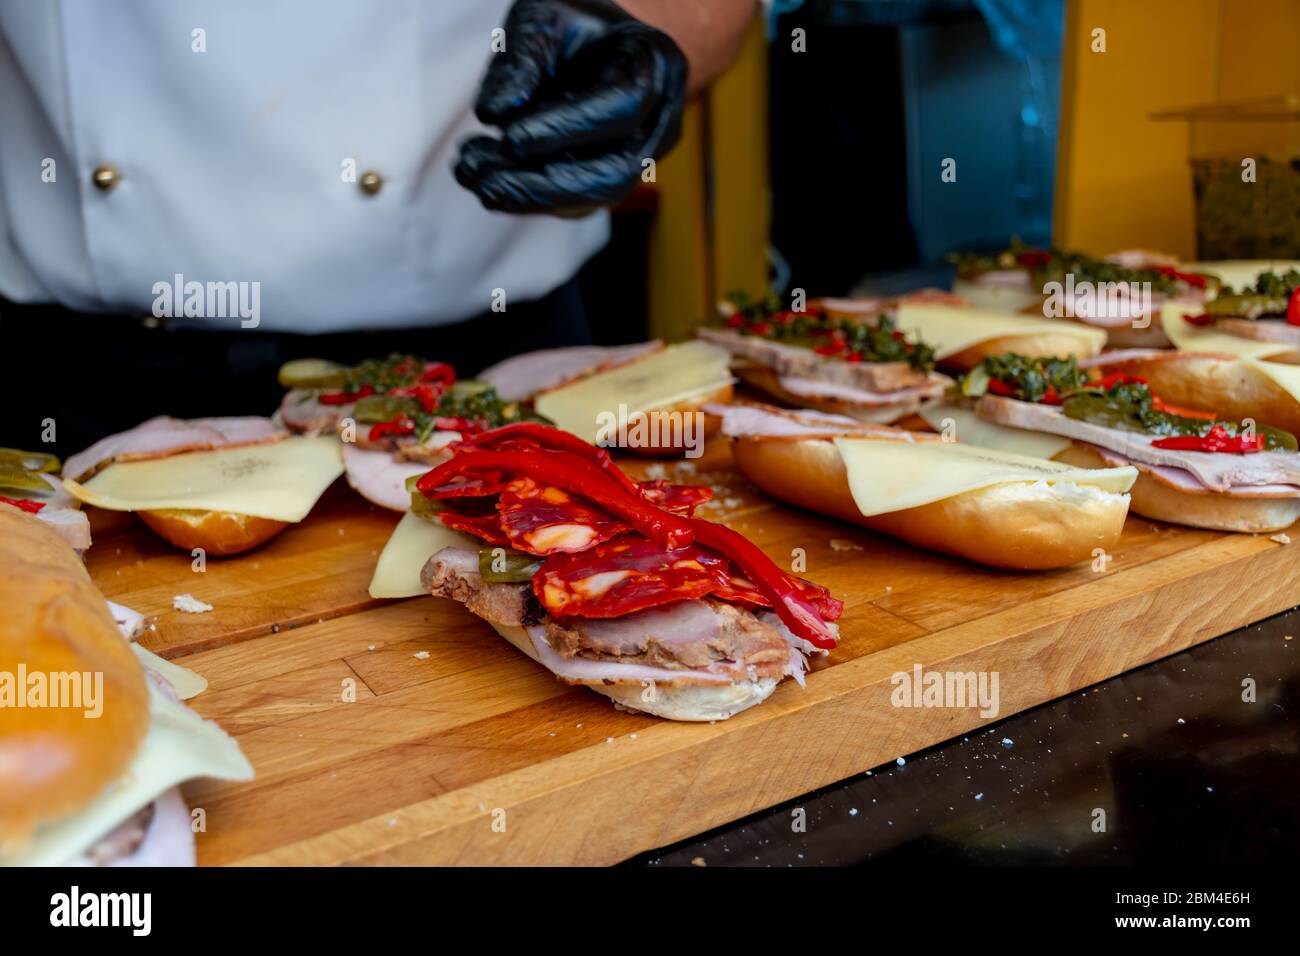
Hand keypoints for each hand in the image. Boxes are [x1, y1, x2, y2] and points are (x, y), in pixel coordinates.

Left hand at [455, 0, 687, 215]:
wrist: (591, 45)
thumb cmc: (569, 24)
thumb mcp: (543, 16)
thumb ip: (522, 57)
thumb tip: (494, 112)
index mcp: (656, 67)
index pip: (622, 108)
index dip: (567, 128)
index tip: (510, 138)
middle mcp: (658, 124)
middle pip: (614, 173)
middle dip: (546, 184)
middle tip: (484, 179)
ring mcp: (637, 161)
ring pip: (592, 199)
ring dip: (528, 196)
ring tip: (470, 174)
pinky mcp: (606, 183)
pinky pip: (572, 205)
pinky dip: (524, 197)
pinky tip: (480, 178)